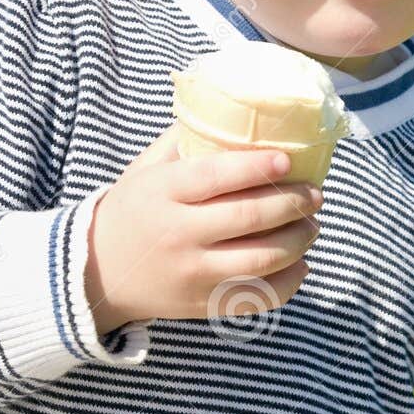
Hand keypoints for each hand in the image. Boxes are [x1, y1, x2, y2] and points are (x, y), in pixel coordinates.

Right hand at [84, 125, 322, 333]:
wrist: (97, 272)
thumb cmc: (132, 210)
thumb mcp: (145, 170)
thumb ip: (184, 141)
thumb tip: (232, 109)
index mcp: (163, 192)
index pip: (218, 176)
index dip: (259, 167)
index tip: (287, 161)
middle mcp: (178, 234)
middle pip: (250, 217)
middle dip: (294, 204)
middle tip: (315, 195)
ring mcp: (192, 273)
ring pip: (261, 259)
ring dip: (299, 241)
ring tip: (312, 226)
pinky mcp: (202, 304)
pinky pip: (256, 298)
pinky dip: (288, 283)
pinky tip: (300, 266)